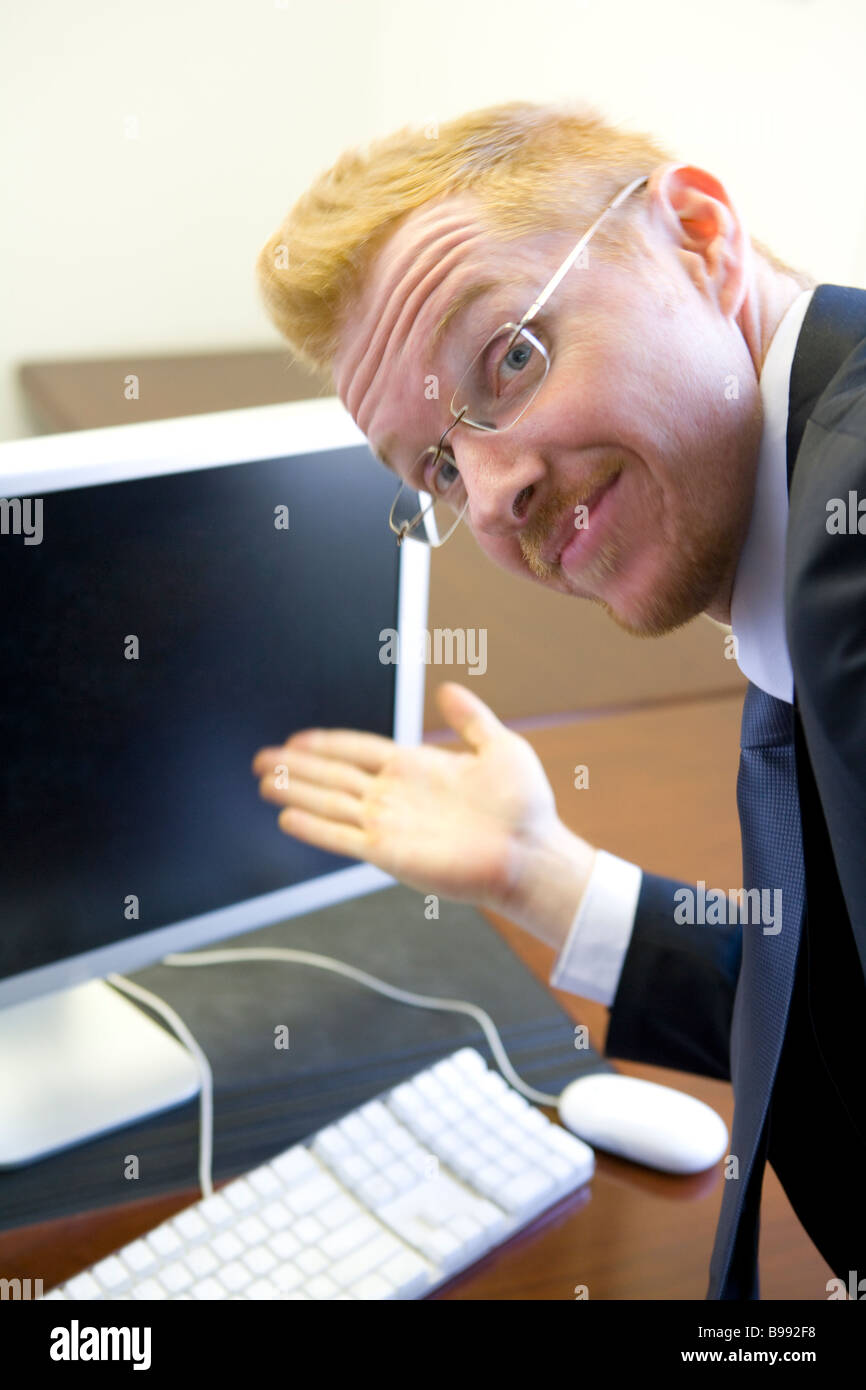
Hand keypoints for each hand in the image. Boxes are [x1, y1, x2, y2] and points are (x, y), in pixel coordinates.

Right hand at [250, 682, 594, 938]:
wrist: (531, 852)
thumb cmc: (524, 806)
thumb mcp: (500, 746)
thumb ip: (471, 718)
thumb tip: (448, 688)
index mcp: (416, 768)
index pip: (358, 750)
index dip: (326, 743)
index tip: (296, 739)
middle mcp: (396, 796)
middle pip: (333, 775)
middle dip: (296, 766)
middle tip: (261, 758)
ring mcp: (390, 825)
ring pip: (330, 802)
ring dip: (295, 791)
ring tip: (263, 781)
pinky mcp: (390, 854)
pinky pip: (342, 837)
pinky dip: (314, 828)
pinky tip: (287, 817)